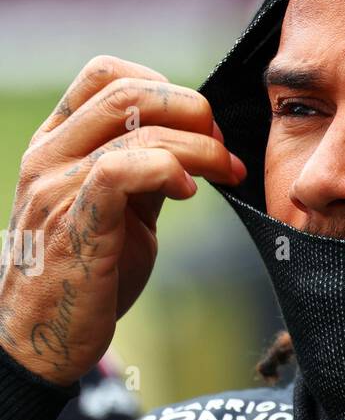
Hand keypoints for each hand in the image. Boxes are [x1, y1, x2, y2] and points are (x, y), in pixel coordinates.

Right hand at [0, 55, 245, 385]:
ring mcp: (55, 187)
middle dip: (192, 111)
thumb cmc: (88, 280)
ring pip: (134, 129)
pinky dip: (166, 169)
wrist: (44, 343)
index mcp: (57, 145)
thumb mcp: (123, 214)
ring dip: (198, 147)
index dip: (166, 87)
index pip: (106, 75)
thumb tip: (196, 146)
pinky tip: (189, 192)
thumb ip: (148, 176)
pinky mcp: (73, 222)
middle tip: (225, 147)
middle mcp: (48, 156)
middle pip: (127, 92)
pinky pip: (119, 169)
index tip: (203, 125)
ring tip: (224, 172)